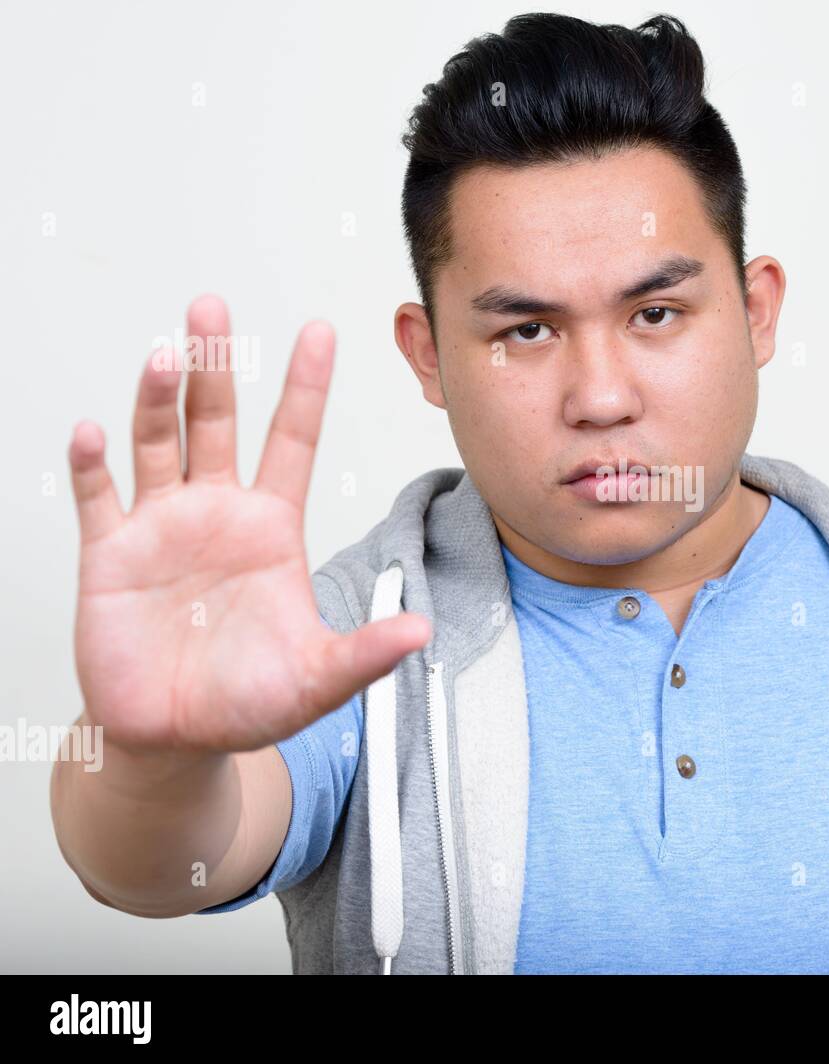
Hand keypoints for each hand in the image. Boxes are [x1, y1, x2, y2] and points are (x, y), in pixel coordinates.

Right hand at [68, 294, 430, 752]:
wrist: (177, 736)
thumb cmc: (249, 701)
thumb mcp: (319, 677)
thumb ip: (366, 652)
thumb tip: (422, 632)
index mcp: (271, 527)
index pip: (293, 440)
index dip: (304, 387)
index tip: (318, 330)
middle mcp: (216, 512)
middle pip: (215, 422)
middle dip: (215, 366)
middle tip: (213, 310)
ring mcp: (159, 527)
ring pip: (157, 443)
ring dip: (156, 399)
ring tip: (167, 356)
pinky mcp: (109, 556)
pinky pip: (97, 498)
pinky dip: (92, 465)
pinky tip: (94, 434)